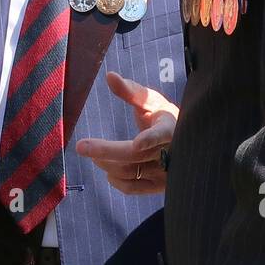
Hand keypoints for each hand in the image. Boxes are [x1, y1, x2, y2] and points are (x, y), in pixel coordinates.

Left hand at [74, 72, 177, 193]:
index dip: (151, 139)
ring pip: (130, 171)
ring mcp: (166, 172)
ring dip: (106, 163)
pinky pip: (133, 188)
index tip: (138, 143)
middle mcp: (171, 152)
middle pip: (135, 154)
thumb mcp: (151, 101)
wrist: (184, 142)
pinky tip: (108, 171)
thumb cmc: (164, 117)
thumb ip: (130, 91)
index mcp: (170, 126)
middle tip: (81, 146)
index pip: (162, 134)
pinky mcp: (159, 187)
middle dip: (105, 150)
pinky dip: (116, 181)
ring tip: (93, 154)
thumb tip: (108, 75)